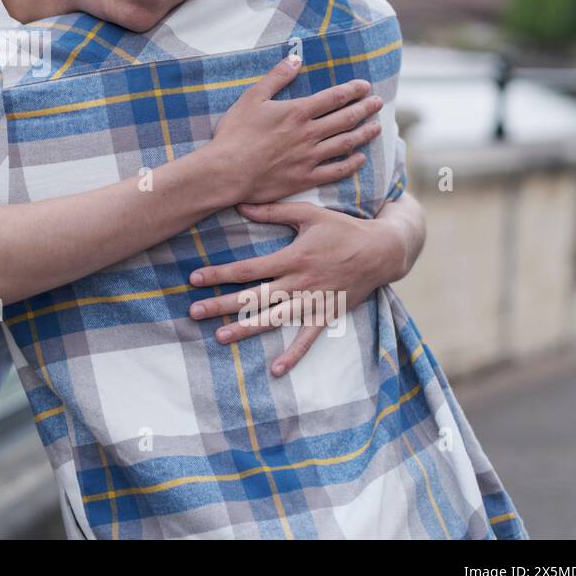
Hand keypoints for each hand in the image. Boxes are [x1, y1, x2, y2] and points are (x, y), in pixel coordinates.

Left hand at [186, 201, 405, 376]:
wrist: (382, 251)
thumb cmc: (343, 228)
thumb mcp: (309, 213)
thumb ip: (274, 211)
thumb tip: (240, 205)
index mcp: (292, 258)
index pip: (247, 269)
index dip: (219, 273)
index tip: (194, 278)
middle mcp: (300, 282)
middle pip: (253, 297)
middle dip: (221, 304)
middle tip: (193, 311)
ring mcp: (313, 301)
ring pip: (273, 319)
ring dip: (246, 329)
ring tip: (219, 337)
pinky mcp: (327, 315)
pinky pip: (308, 338)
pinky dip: (293, 355)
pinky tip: (275, 370)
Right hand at [207, 54, 383, 205]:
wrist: (227, 171)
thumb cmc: (235, 133)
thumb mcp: (251, 97)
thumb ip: (276, 77)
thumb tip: (296, 58)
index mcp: (298, 112)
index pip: (334, 97)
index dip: (353, 90)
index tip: (366, 86)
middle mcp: (309, 134)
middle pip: (346, 119)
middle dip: (365, 109)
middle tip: (379, 103)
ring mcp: (309, 158)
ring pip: (346, 143)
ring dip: (364, 133)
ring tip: (377, 127)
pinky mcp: (304, 178)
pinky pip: (335, 171)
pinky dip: (351, 164)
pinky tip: (360, 159)